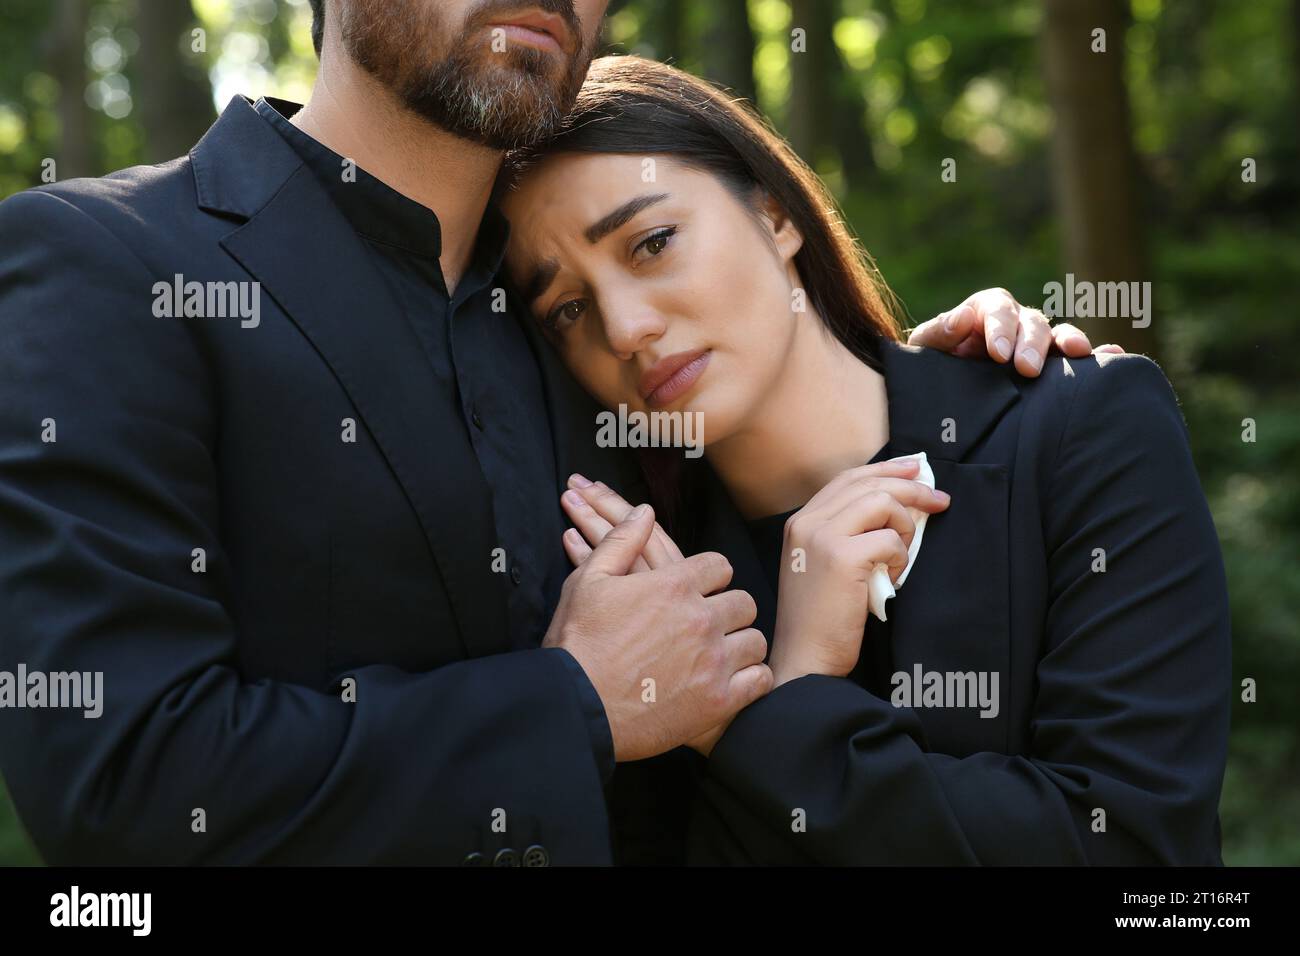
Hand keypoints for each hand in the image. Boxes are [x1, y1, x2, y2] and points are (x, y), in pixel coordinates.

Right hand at [544, 496, 771, 760]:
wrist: (575, 707)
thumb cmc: (578, 643)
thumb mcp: (589, 581)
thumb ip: (621, 540)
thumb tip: (645, 510)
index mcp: (673, 585)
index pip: (719, 566)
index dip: (710, 576)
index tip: (701, 591)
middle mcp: (700, 619)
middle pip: (742, 602)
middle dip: (728, 609)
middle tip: (710, 623)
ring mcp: (713, 661)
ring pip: (754, 640)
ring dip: (739, 643)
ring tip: (721, 652)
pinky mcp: (717, 701)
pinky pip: (759, 680)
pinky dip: (750, 679)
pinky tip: (731, 679)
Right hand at [771, 458, 949, 685]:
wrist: (805, 659)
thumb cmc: (821, 620)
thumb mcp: (825, 566)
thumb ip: (848, 534)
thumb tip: (898, 506)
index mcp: (801, 522)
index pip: (848, 479)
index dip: (886, 469)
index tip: (916, 470)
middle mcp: (807, 522)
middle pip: (868, 483)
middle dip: (912, 488)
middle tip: (940, 501)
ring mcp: (822, 537)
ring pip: (882, 502)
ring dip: (905, 527)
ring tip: (901, 556)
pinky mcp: (842, 558)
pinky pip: (889, 540)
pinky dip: (900, 557)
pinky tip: (891, 578)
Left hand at [907, 288, 1125, 375]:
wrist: (944, 399)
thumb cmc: (933, 368)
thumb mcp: (927, 350)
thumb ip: (939, 332)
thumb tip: (963, 317)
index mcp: (983, 313)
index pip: (996, 307)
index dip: (1000, 326)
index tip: (998, 353)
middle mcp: (1015, 324)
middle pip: (1030, 322)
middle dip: (1031, 343)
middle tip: (1027, 369)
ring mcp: (1037, 344)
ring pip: (1057, 335)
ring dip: (1069, 341)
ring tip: (1079, 352)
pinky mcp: (1052, 368)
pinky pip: (1078, 359)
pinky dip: (1098, 355)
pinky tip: (1113, 356)